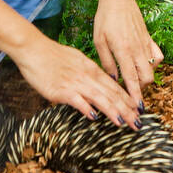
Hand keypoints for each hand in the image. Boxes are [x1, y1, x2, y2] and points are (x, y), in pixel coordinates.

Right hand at [11, 35, 141, 127]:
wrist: (34, 49)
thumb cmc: (54, 56)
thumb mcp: (78, 61)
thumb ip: (90, 74)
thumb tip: (99, 84)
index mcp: (92, 70)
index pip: (115, 87)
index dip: (128, 99)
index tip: (138, 110)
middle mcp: (87, 77)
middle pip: (111, 95)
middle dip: (127, 110)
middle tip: (138, 123)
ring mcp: (75, 83)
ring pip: (99, 98)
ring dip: (113, 111)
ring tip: (124, 122)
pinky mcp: (61, 90)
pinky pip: (77, 100)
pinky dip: (86, 108)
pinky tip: (95, 117)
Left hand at [94, 0, 163, 102]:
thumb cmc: (105, 19)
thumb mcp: (99, 41)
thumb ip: (106, 62)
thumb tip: (113, 79)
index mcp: (123, 50)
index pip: (131, 78)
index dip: (135, 94)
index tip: (136, 106)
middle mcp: (137, 49)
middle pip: (147, 78)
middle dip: (141, 89)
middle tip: (131, 91)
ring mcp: (146, 44)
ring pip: (153, 69)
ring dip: (146, 78)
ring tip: (135, 79)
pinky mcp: (150, 39)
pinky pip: (158, 56)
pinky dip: (154, 63)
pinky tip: (144, 63)